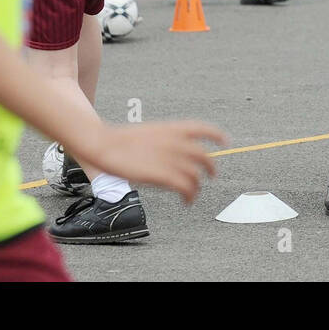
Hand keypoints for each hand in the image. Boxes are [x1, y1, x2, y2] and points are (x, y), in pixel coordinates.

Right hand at [81, 122, 228, 203]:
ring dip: (198, 186)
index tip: (225, 141)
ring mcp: (170, 158)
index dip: (216, 135)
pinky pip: (186, 187)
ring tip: (193, 194)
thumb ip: (166, 141)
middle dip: (211, 167)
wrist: (104, 144)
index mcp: (172, 128)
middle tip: (211, 175)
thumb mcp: (149, 134)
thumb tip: (174, 152)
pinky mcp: (162, 175)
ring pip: (196, 175)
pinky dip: (190, 195)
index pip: (203, 128)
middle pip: (204, 156)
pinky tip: (187, 201)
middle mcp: (176, 142)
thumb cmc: (120, 140)